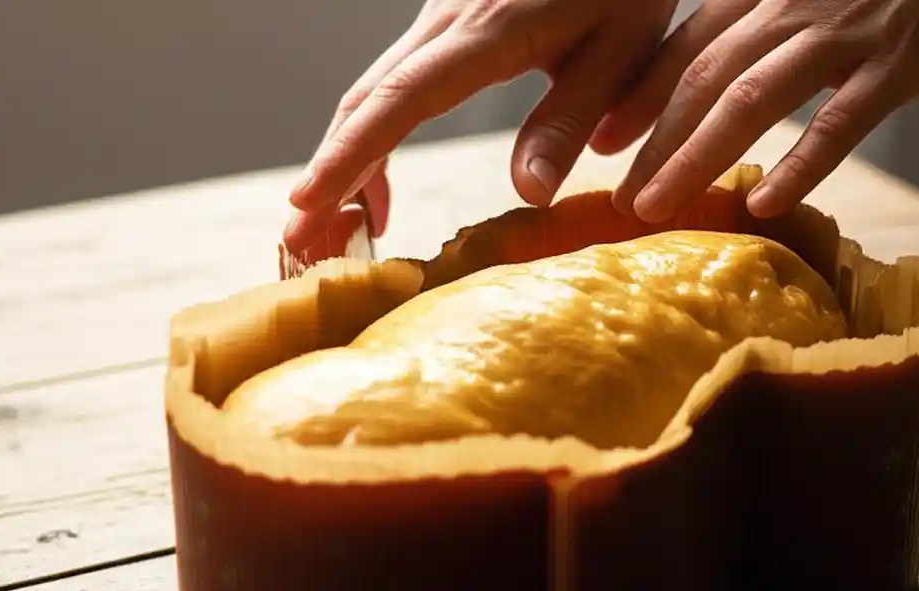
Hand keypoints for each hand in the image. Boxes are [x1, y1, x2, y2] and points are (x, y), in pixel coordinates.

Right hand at [283, 0, 679, 254]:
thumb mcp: (621, 48)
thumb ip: (569, 118)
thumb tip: (527, 193)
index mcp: (488, 32)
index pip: (401, 99)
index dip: (351, 155)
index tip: (309, 203)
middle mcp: (447, 21)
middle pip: (366, 99)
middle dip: (327, 171)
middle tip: (297, 241)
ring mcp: (441, 18)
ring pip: (372, 92)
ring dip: (343, 158)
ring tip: (328, 228)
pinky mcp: (447, 22)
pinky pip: (393, 83)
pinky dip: (370, 136)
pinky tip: (375, 182)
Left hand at [591, 0, 918, 221]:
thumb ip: (771, 13)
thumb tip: (727, 66)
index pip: (689, 43)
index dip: (640, 94)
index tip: (603, 140)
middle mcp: (795, 2)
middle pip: (703, 77)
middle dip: (653, 141)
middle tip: (619, 199)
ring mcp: (847, 30)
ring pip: (752, 99)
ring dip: (695, 156)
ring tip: (656, 208)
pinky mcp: (902, 58)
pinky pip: (841, 119)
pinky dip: (799, 164)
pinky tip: (764, 204)